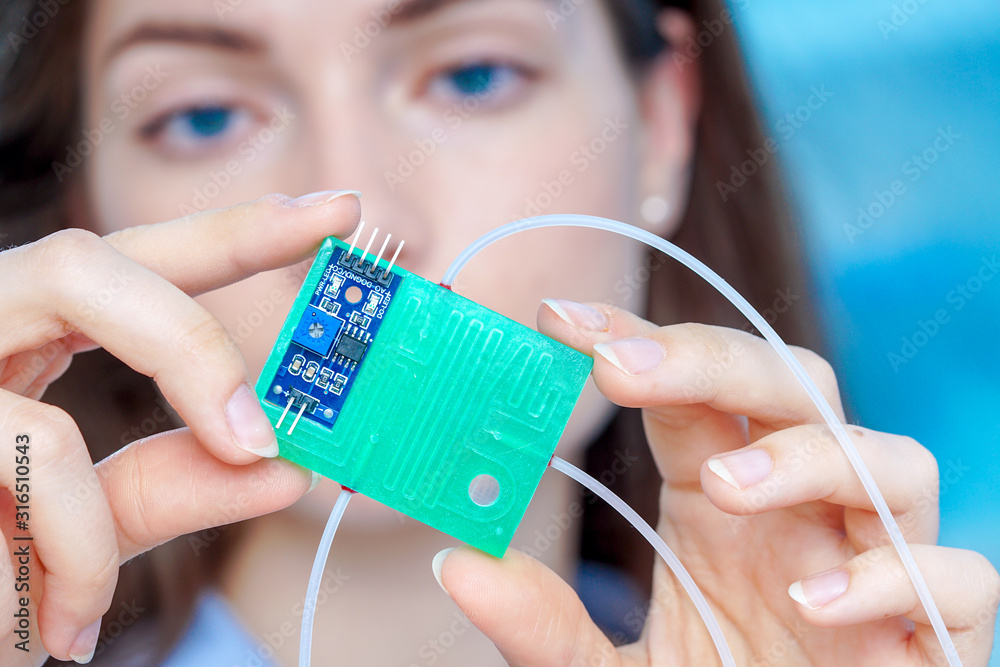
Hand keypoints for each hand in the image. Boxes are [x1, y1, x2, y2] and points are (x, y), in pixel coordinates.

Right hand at [0, 191, 359, 664]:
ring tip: (105, 597)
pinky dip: (71, 556)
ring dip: (115, 486)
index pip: (142, 262)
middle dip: (196, 341)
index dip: (240, 231)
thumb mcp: (87, 528)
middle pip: (90, 259)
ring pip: (63, 341)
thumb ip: (174, 486)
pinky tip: (60, 624)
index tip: (339, 213)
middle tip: (262, 436)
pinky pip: (33, 461)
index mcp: (30, 339)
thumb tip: (289, 467)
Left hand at [433, 302, 999, 665]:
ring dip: (808, 456)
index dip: (637, 344)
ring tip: (722, 488)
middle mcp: (802, 512)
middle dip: (712, 361)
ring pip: (886, 460)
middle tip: (617, 367)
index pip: (693, 391)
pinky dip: (891, 576)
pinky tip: (811, 599)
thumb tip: (457, 564)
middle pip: (792, 388)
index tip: (559, 320)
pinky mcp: (931, 634)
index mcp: (723, 498)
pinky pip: (954, 576)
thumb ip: (543, 624)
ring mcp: (872, 562)